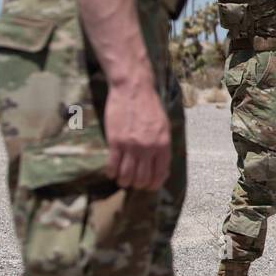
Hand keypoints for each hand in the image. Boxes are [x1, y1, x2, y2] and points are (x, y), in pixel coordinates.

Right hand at [104, 74, 170, 190]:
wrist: (133, 89)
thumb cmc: (150, 106)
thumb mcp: (163, 126)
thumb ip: (162, 145)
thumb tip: (160, 164)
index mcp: (163, 144)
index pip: (160, 173)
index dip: (154, 183)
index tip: (149, 186)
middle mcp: (148, 148)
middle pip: (142, 178)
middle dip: (138, 184)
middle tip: (133, 183)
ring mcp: (131, 146)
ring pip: (126, 175)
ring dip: (124, 181)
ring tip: (122, 180)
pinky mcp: (115, 141)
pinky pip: (112, 165)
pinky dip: (111, 173)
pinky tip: (111, 173)